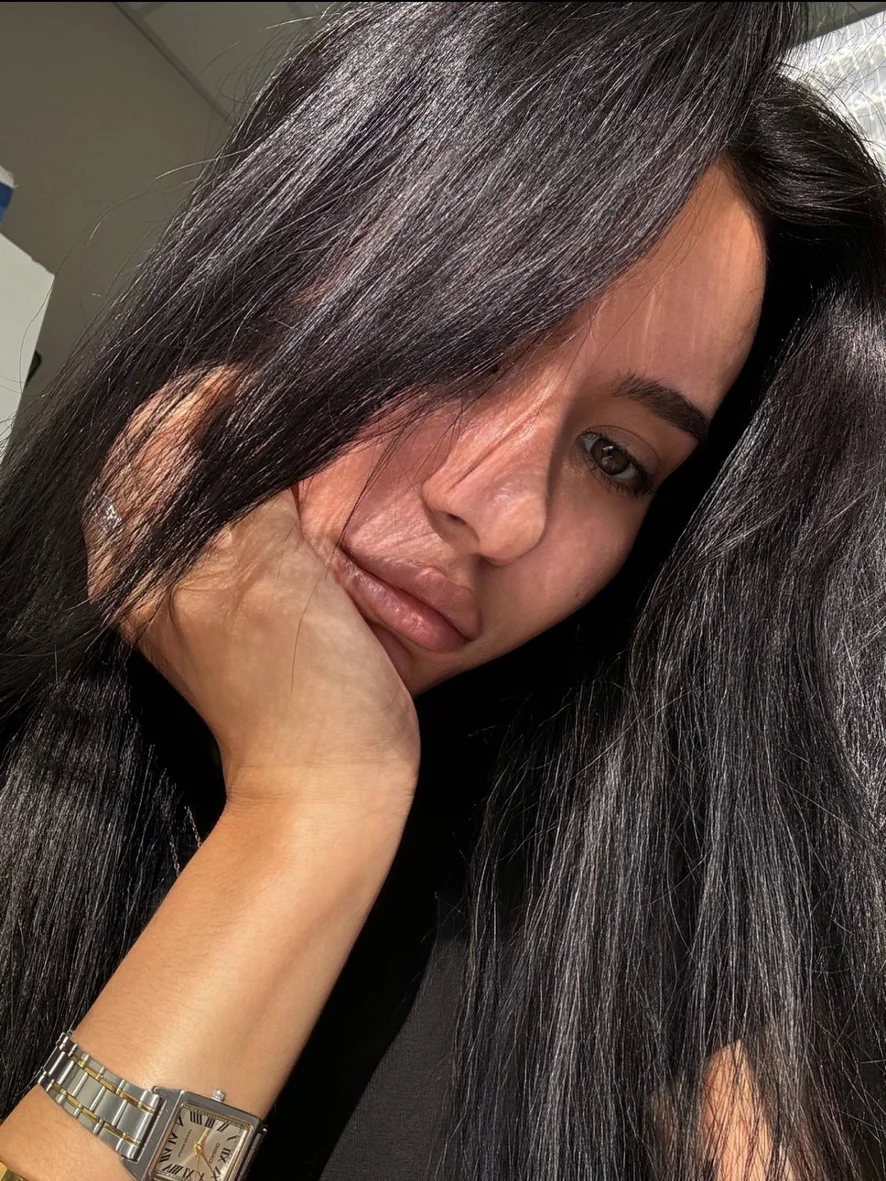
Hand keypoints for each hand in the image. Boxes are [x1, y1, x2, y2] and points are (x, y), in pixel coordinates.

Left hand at [83, 376, 420, 825]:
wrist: (328, 779)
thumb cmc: (302, 695)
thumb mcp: (272, 577)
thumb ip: (247, 496)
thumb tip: (241, 419)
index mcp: (144, 569)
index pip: (151, 450)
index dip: (197, 399)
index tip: (253, 379)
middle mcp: (151, 579)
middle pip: (150, 467)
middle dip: (192, 414)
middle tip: (253, 388)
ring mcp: (182, 597)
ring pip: (177, 493)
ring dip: (209, 447)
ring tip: (257, 418)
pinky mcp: (221, 612)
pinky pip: (212, 527)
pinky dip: (232, 488)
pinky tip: (267, 479)